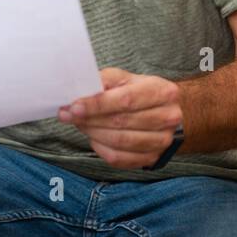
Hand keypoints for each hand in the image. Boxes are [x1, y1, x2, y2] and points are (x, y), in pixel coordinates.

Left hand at [58, 67, 182, 169]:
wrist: (166, 112)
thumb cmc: (140, 92)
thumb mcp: (126, 78)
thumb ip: (105, 81)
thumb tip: (80, 90)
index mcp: (163, 91)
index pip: (126, 100)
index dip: (97, 105)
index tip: (74, 107)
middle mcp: (168, 117)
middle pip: (121, 122)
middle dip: (90, 119)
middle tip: (68, 115)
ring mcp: (162, 141)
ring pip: (120, 142)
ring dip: (93, 133)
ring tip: (80, 124)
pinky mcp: (152, 158)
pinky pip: (120, 158)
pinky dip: (101, 149)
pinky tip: (94, 138)